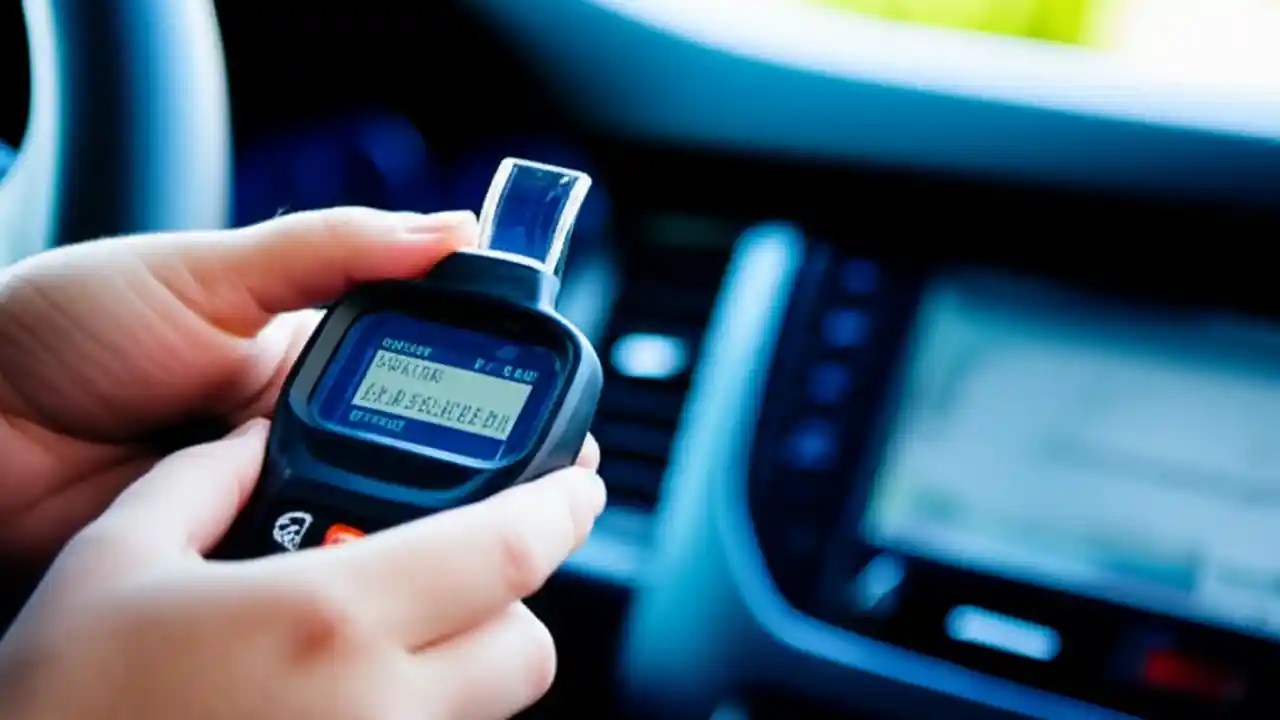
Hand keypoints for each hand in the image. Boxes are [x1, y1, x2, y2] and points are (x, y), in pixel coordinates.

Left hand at [0, 208, 476, 561]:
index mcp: (316, 352)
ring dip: (385, 515)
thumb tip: (454, 229)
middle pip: (421, 455)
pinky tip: (334, 553)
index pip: (432, 365)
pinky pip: (309, 568)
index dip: (485, 383)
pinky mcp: (240, 560)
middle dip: (446, 467)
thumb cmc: (68, 330)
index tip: (533, 402)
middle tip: (470, 473)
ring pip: (375, 518)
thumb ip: (330, 249)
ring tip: (384, 509)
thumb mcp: (207, 272)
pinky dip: (325, 565)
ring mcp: (277, 497)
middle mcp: (310, 428)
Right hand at [0, 419, 605, 719]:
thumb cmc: (62, 703)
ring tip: (392, 637)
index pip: (510, 549)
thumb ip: (203, 477)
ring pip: (493, 709)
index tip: (580, 482)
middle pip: (529, 645)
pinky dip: (427, 714)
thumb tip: (256, 438)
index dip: (565, 505)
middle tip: (461, 569)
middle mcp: (381, 704)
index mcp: (332, 616)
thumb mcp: (116, 561)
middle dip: (511, 600)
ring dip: (471, 663)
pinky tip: (354, 695)